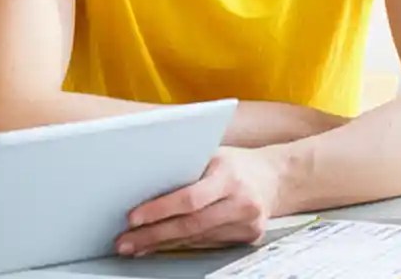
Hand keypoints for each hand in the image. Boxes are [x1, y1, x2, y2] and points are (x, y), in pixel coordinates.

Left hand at [116, 147, 284, 255]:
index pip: (190, 198)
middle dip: (153, 235)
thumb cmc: (235, 163)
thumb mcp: (212, 155)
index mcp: (229, 176)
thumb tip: (141, 181)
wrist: (276, 178)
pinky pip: (208, 244)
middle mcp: (241, 202)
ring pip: (196, 238)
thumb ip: (185, 168)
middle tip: (125, 242)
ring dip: (162, 244)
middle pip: (190, 225)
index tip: (133, 218)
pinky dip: (181, 245)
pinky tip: (161, 245)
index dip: (160, 210)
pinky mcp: (248, 238)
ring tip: (135, 245)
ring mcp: (247, 224)